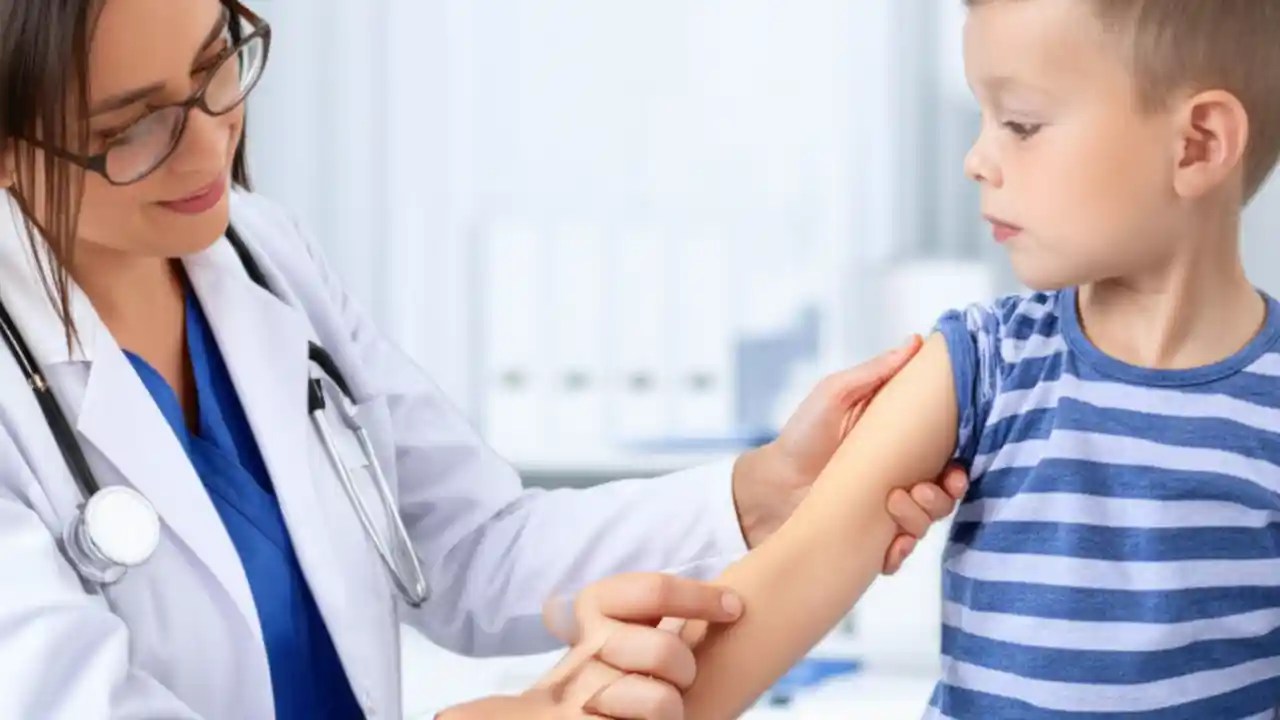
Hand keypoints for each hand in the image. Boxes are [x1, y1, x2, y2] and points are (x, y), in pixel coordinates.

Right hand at [522, 573, 743, 718]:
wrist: (567, 718)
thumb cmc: (614, 675)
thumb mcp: (625, 632)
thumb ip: (652, 608)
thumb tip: (726, 594)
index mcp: (592, 612)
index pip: (654, 590)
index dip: (700, 597)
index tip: (734, 607)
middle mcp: (579, 650)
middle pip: (664, 650)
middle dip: (686, 669)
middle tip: (679, 681)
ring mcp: (575, 697)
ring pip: (661, 701)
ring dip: (671, 710)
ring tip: (659, 712)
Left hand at [731, 335, 968, 565]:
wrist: (770, 483)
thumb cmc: (802, 434)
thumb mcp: (835, 394)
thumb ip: (876, 372)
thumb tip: (916, 341)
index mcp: (900, 446)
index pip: (946, 456)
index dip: (959, 461)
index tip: (959, 463)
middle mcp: (898, 482)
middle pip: (943, 494)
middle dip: (945, 495)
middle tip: (928, 488)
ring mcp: (885, 514)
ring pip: (924, 524)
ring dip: (921, 518)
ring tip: (897, 503)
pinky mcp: (868, 542)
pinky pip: (896, 555)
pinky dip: (898, 552)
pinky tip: (890, 545)